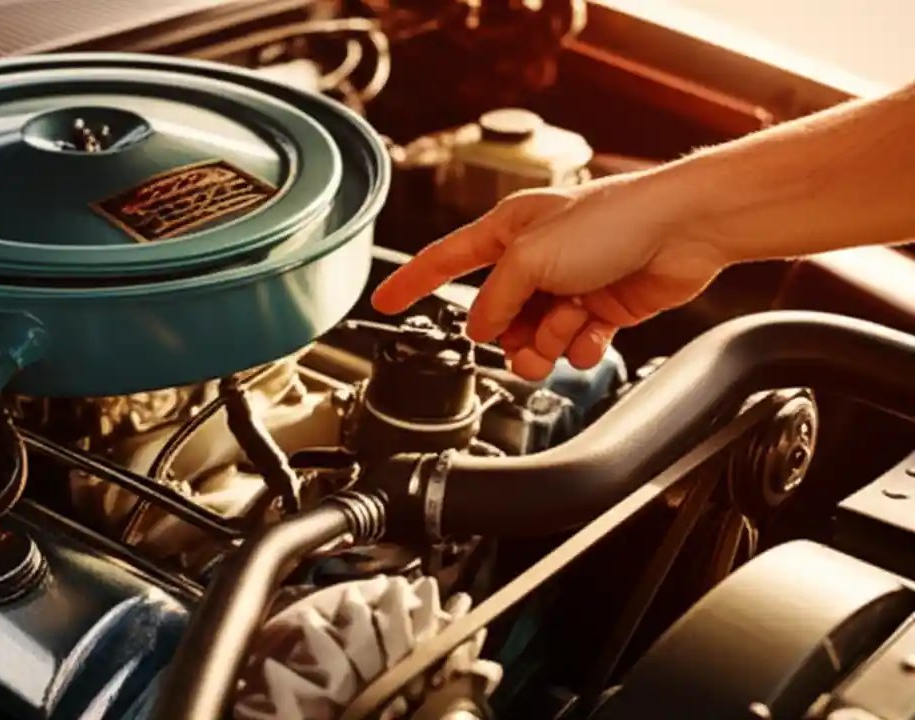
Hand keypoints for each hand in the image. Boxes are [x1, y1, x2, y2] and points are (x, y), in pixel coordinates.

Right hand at [371, 174, 731, 379]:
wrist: (683, 231)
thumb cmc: (614, 221)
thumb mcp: (531, 256)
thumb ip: (495, 299)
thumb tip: (483, 330)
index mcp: (509, 231)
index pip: (445, 260)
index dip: (410, 282)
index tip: (385, 302)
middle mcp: (535, 258)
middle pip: (495, 315)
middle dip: (509, 334)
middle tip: (526, 337)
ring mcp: (567, 284)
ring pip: (532, 336)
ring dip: (547, 342)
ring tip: (567, 330)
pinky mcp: (599, 307)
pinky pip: (571, 344)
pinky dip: (579, 347)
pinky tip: (592, 335)